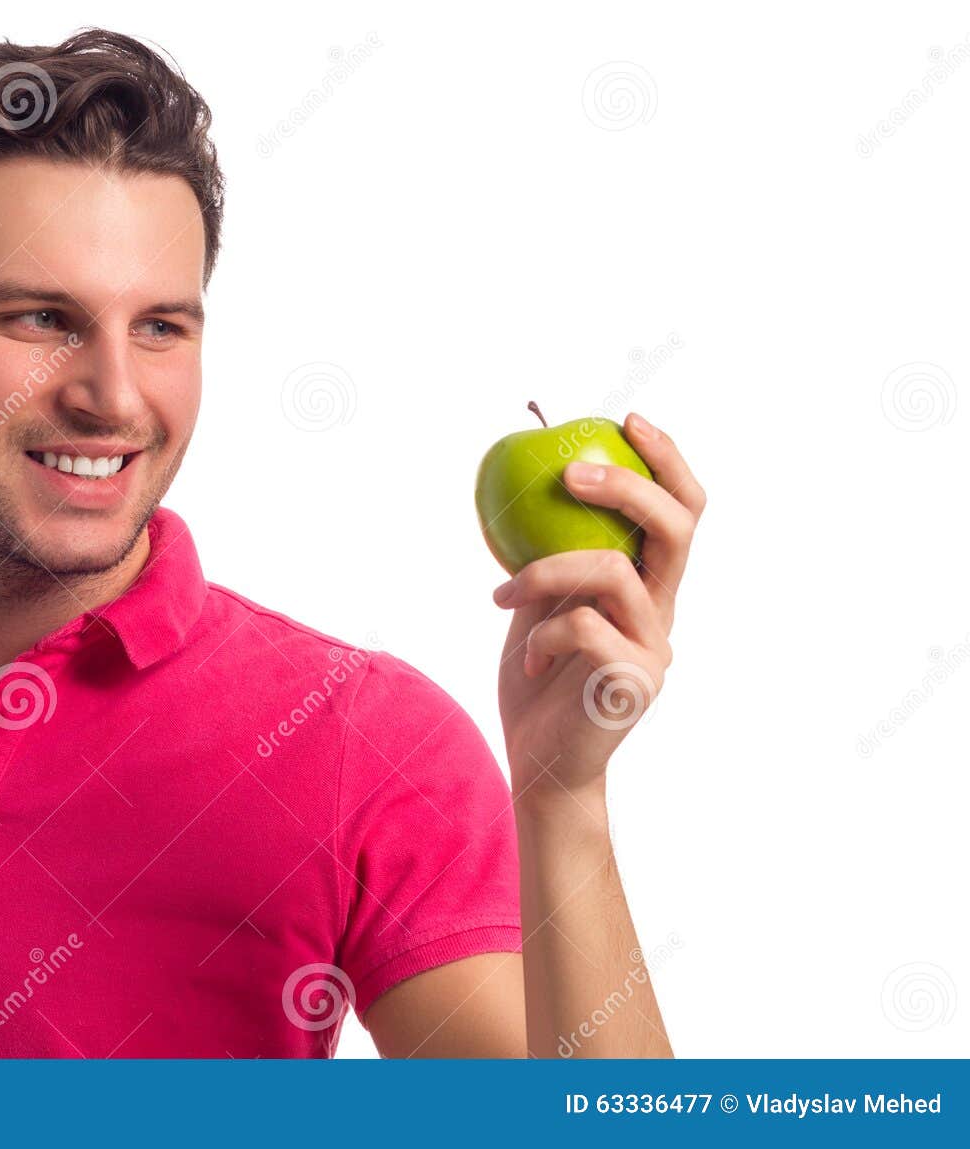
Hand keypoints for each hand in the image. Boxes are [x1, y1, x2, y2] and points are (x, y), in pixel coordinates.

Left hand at [492, 412, 705, 797]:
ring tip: (501, 595)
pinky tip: (530, 661)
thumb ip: (550, 554)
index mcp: (649, 587)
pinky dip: (540, 634)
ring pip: (611, 571)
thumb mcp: (539, 604)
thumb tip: (525, 485)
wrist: (540, 763)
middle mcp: (665, 612)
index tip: (628, 419)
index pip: (682, 512)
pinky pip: (580, 626)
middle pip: (676, 528)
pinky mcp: (635, 684)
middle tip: (569, 474)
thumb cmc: (539, 680)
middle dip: (626, 486)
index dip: (666, 460)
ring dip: (543, 570)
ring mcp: (657, 648)